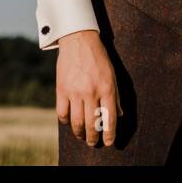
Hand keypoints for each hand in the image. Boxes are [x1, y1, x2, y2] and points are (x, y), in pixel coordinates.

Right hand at [55, 30, 121, 146]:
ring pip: (77, 122)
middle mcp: (91, 92)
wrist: (79, 39)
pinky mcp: (61, 89)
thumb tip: (119, 115)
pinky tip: (69, 122)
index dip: (109, 134)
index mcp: (107, 88)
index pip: (110, 118)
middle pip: (92, 124)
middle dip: (93, 138)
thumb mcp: (112, 75)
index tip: (108, 143)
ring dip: (79, 134)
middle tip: (93, 142)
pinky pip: (62, 113)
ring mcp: (75, 91)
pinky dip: (66, 122)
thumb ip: (115, 96)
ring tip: (82, 136)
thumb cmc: (98, 58)